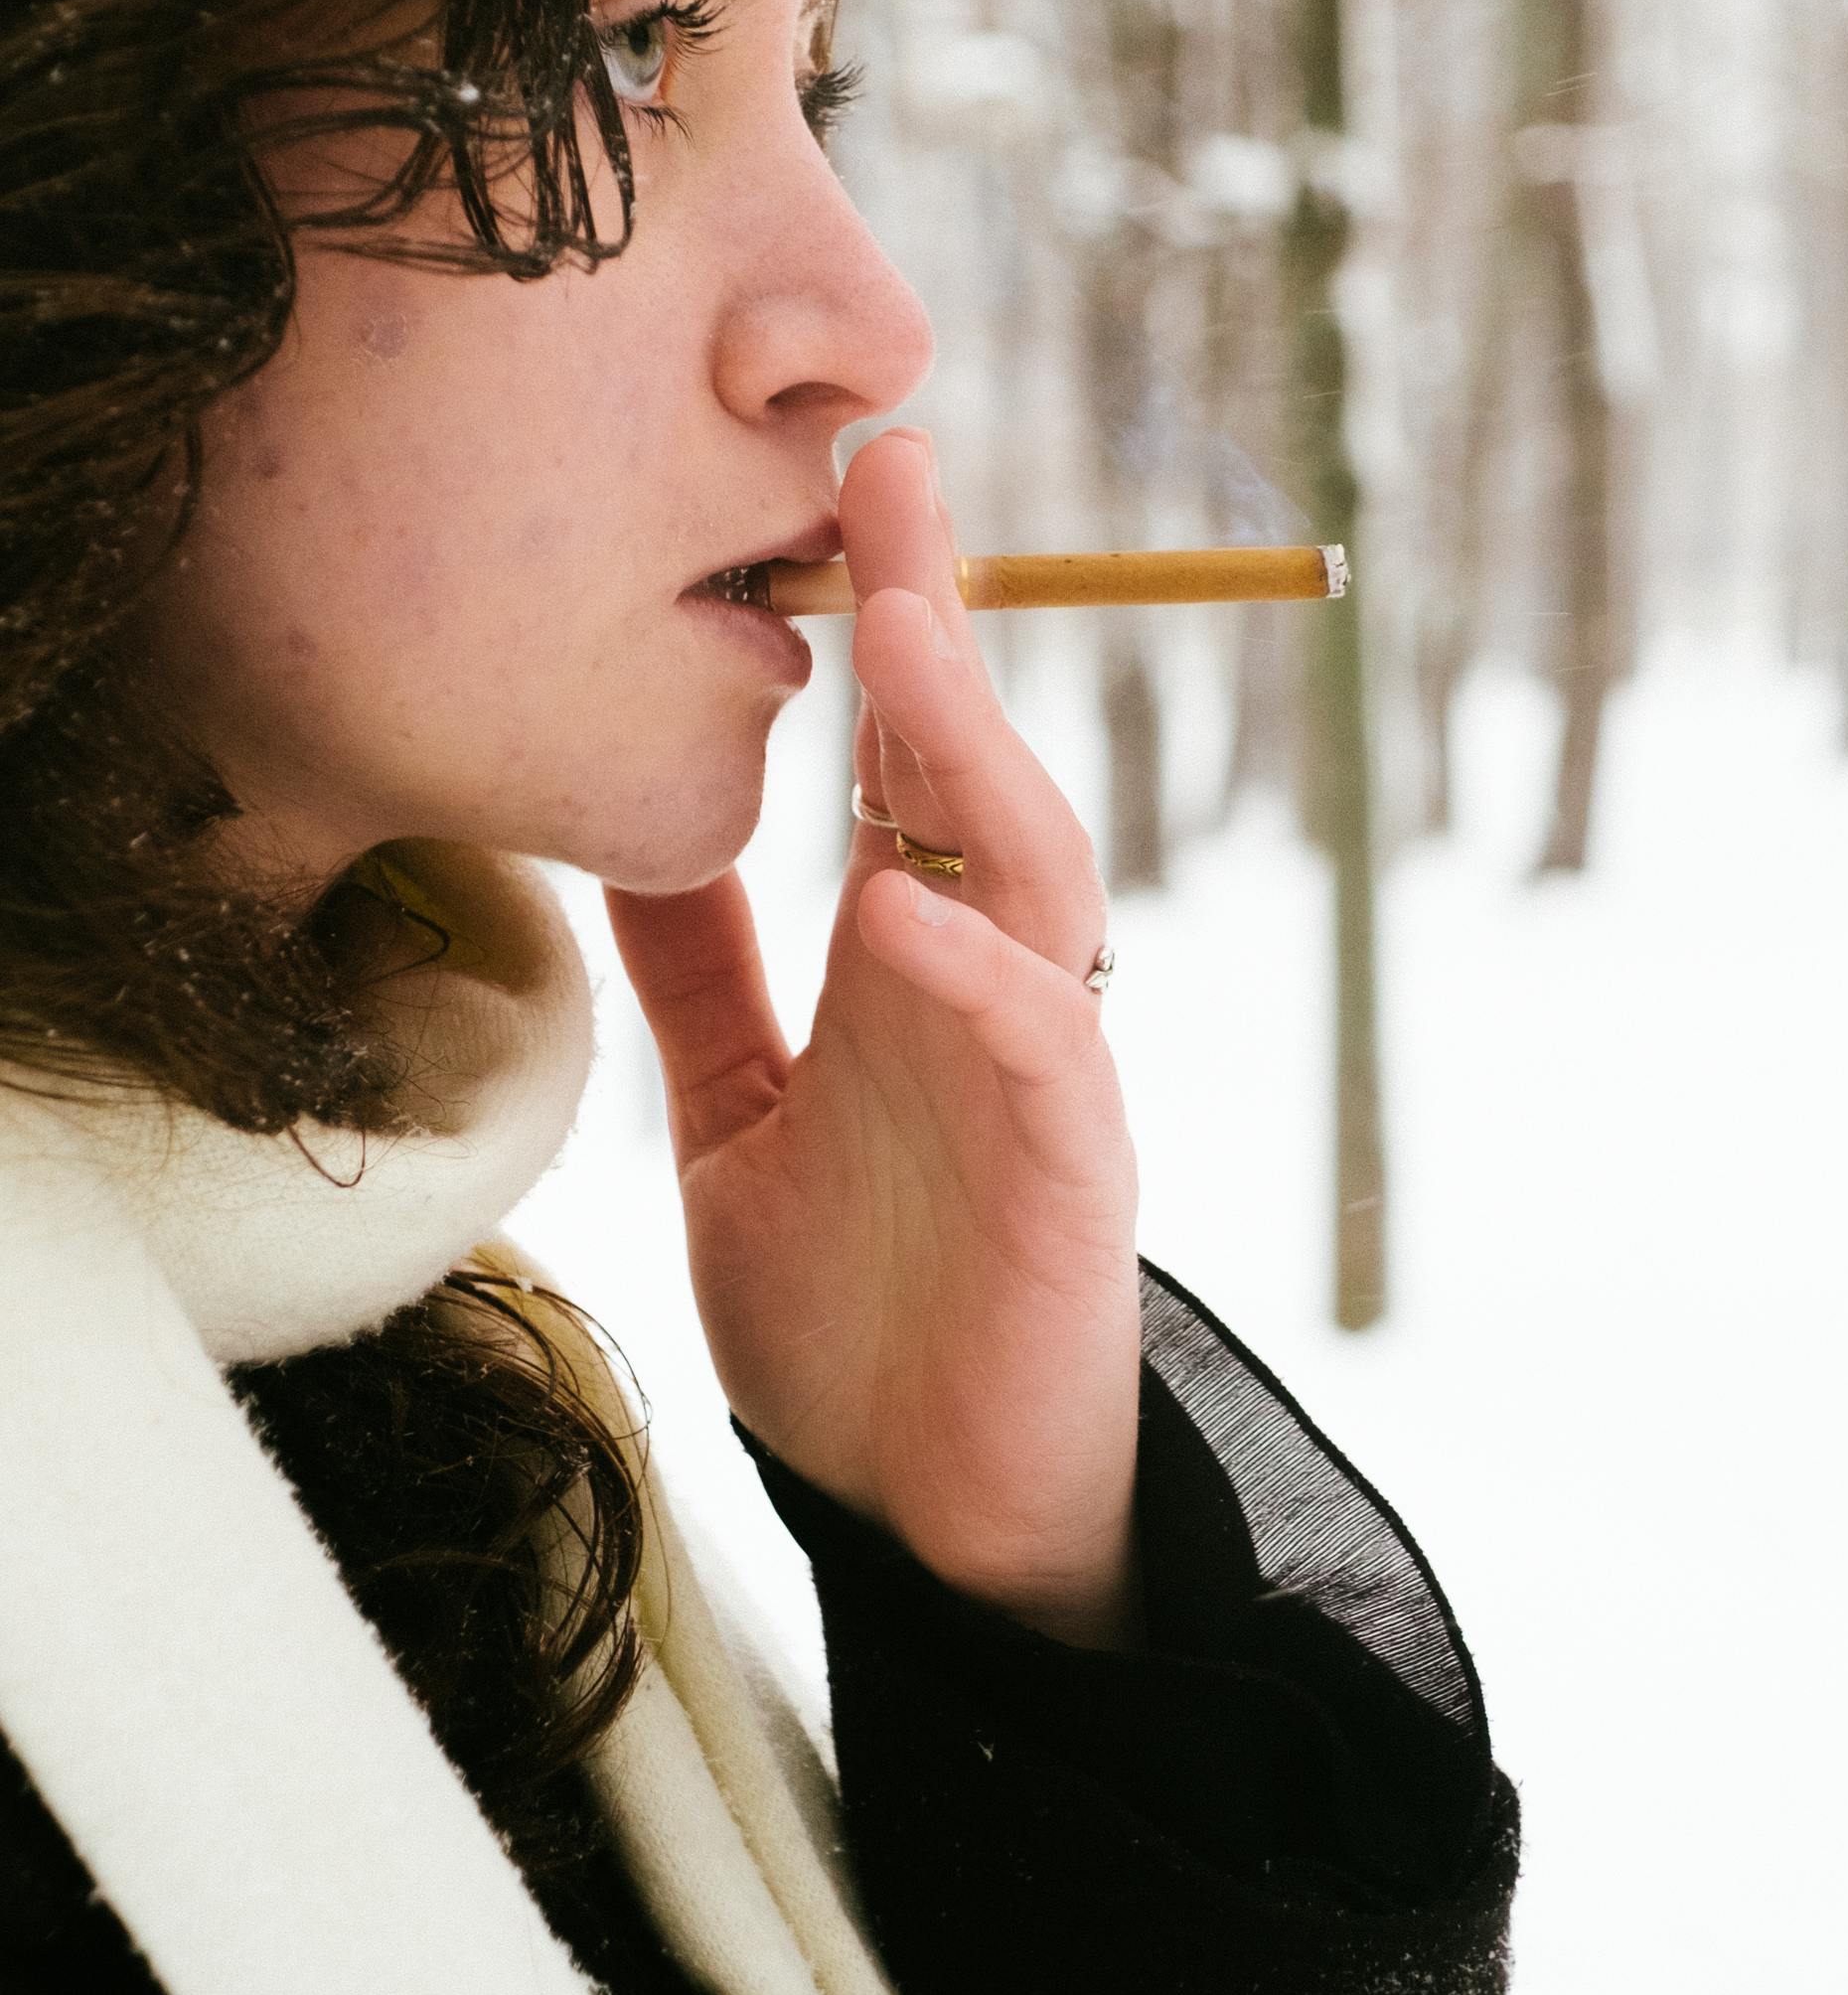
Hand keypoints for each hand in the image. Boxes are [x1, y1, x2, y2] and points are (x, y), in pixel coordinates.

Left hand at [604, 429, 1142, 1650]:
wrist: (930, 1516)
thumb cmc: (856, 1311)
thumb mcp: (734, 1111)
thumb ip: (704, 974)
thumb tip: (626, 831)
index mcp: (907, 963)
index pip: (902, 761)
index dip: (883, 626)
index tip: (845, 490)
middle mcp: (983, 986)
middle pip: (972, 772)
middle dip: (939, 625)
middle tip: (889, 478)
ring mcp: (1039, 1071)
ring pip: (1031, 874)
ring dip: (971, 751)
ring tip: (902, 630)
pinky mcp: (1073, 1176)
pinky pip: (1042, 1052)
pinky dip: (983, 979)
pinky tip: (902, 914)